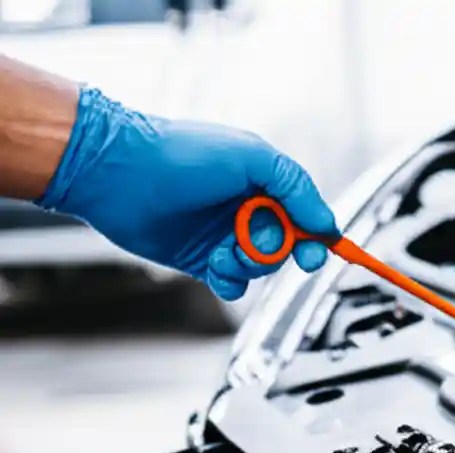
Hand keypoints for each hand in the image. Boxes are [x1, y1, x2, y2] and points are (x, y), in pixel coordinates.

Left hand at [37, 87, 332, 300]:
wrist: (118, 173)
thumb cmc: (181, 155)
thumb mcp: (253, 157)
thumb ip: (296, 188)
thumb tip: (326, 224)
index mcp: (264, 184)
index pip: (306, 216)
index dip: (317, 236)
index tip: (318, 251)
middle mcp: (248, 211)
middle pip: (287, 246)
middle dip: (277, 250)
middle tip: (258, 246)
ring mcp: (225, 236)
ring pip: (261, 268)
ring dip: (248, 264)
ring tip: (223, 251)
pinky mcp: (202, 261)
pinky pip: (233, 284)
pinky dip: (230, 280)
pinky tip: (214, 266)